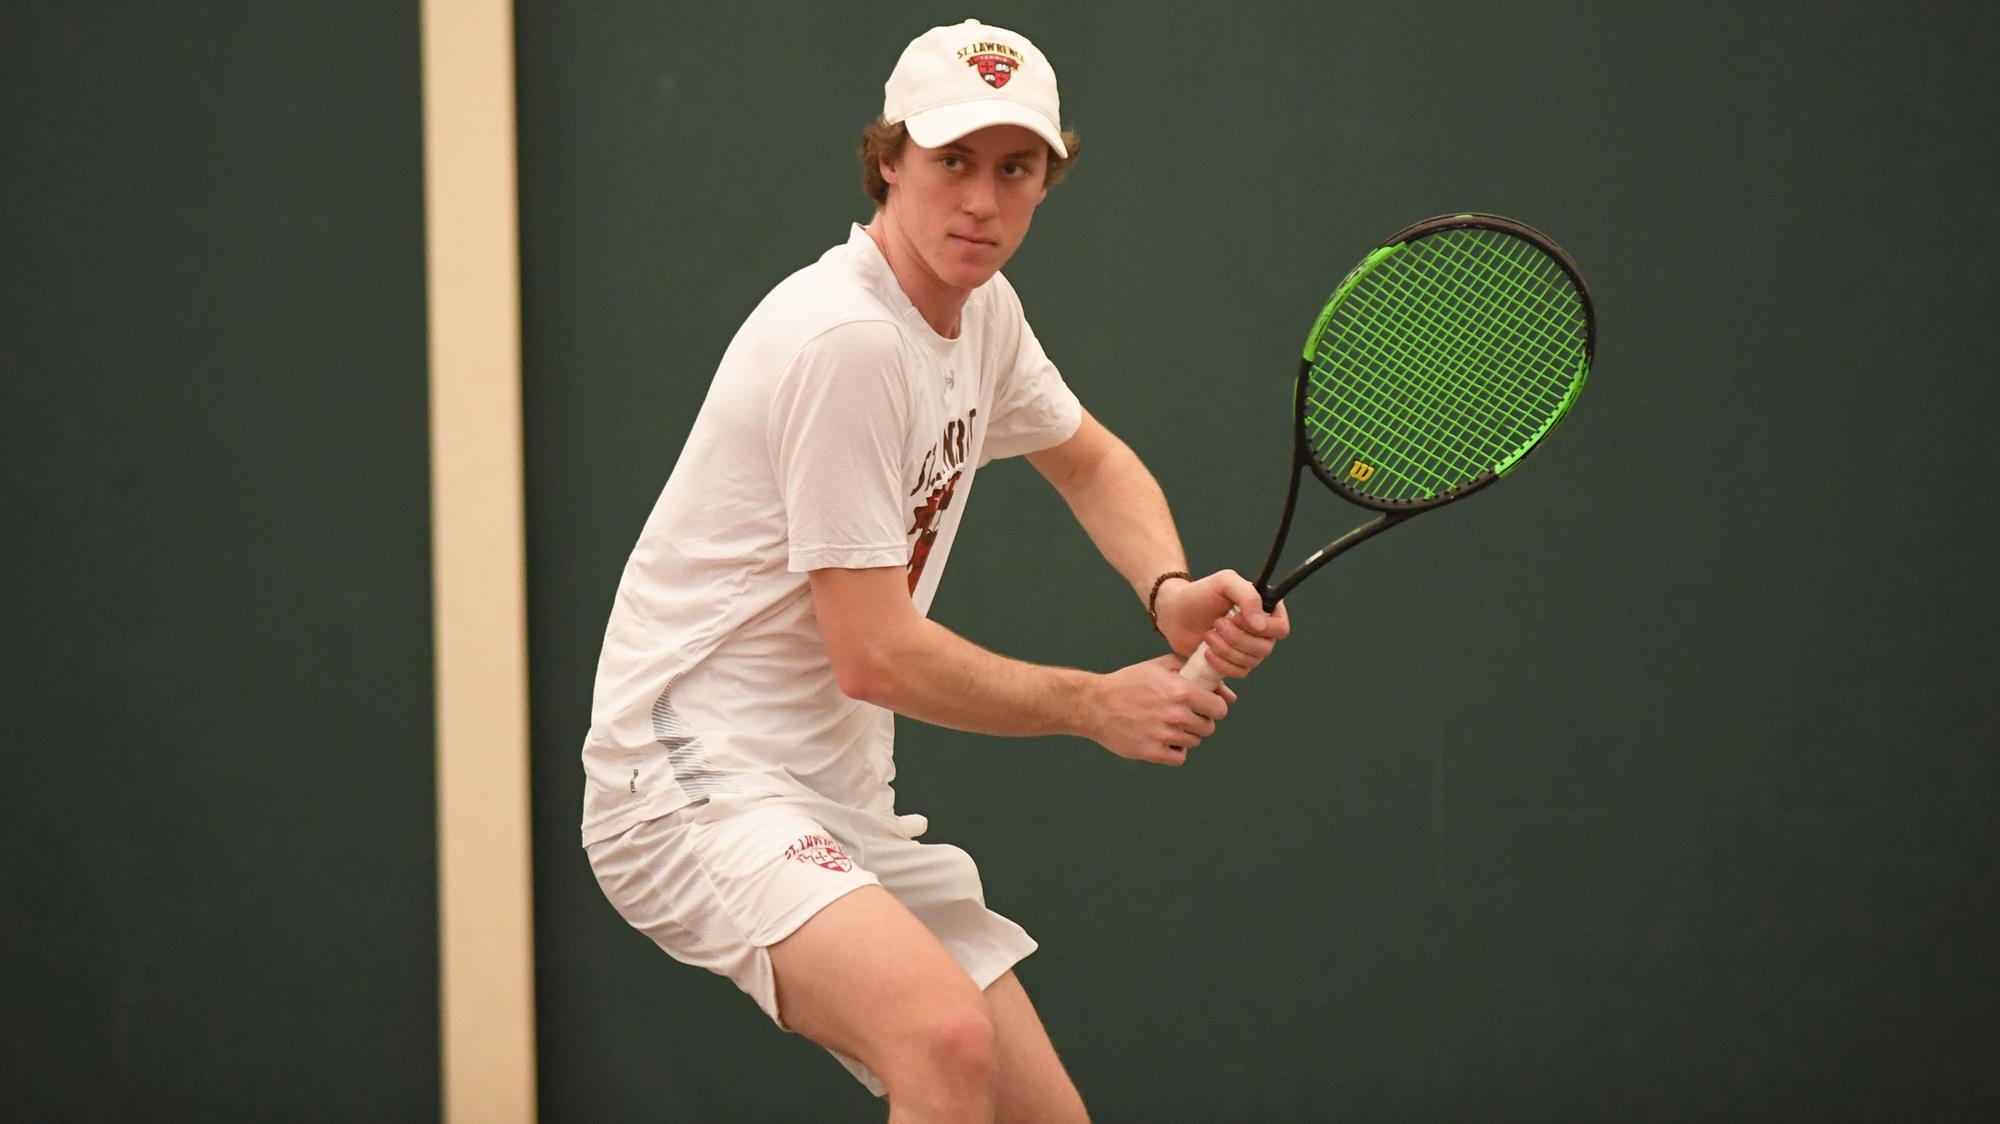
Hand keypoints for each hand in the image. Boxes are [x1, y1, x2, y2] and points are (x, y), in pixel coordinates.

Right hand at [1083, 654, 1235, 765]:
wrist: (1096, 705)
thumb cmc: (1129, 682)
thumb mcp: (1160, 666)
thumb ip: (1195, 672)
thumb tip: (1227, 694)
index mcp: (1182, 691)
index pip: (1220, 708)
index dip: (1214, 706)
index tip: (1203, 706)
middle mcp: (1176, 714)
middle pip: (1208, 727)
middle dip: (1199, 720)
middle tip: (1181, 714)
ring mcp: (1165, 735)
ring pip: (1194, 741)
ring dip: (1185, 735)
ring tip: (1166, 724)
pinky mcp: (1153, 753)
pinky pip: (1179, 757)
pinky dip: (1174, 750)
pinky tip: (1162, 738)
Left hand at [1153, 569, 1291, 677]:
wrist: (1174, 613)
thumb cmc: (1200, 594)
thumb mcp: (1225, 582)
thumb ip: (1248, 596)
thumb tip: (1261, 625)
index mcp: (1265, 609)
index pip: (1281, 628)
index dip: (1261, 628)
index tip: (1237, 618)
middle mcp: (1261, 631)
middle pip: (1265, 648)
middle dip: (1236, 638)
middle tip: (1216, 623)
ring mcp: (1248, 649)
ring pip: (1251, 662)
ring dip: (1226, 650)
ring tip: (1208, 635)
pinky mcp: (1233, 664)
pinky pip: (1239, 673)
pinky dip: (1222, 664)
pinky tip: (1206, 652)